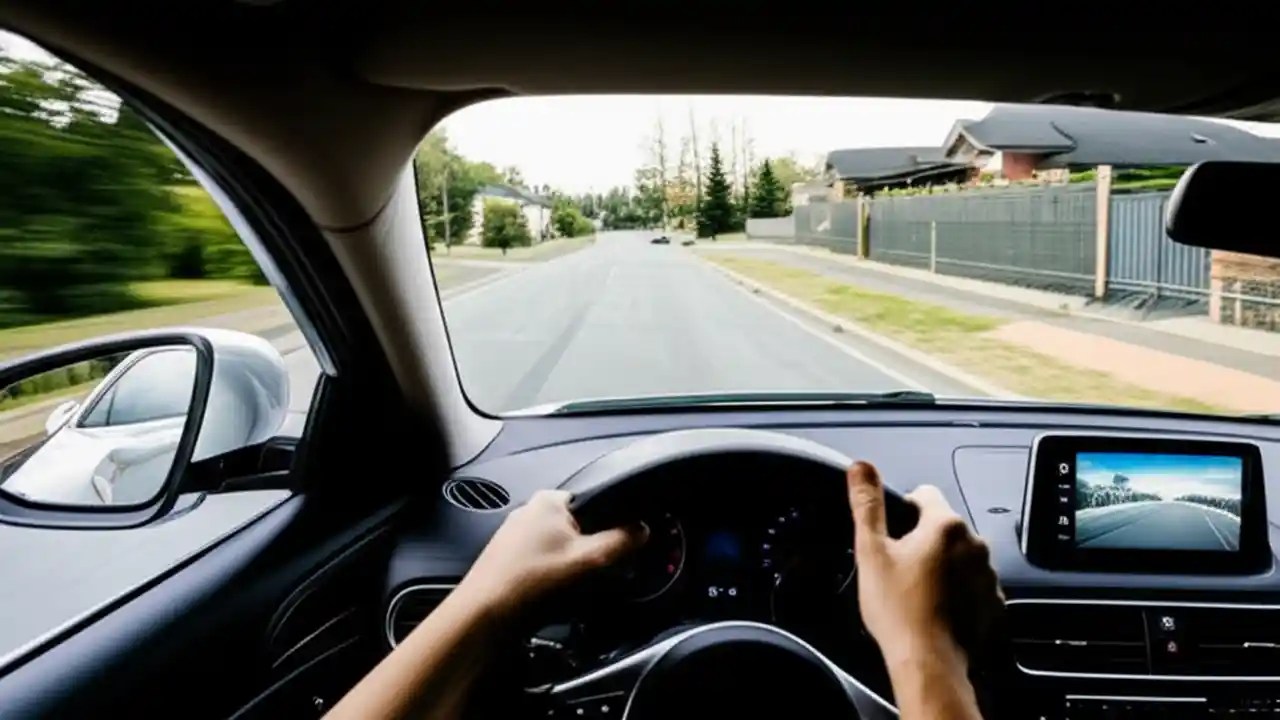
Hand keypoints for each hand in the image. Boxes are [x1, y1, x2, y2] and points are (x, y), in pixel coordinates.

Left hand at [459, 490, 647, 617]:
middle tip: (599, 574)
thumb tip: (643, 529)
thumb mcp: (590, 561)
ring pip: (562, 549)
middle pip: (581, 528)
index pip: (597, 502)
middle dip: (593, 551)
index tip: (624, 549)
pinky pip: (544, 563)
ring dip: (573, 568)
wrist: (483, 617)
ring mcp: (515, 535)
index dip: (615, 526)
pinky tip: (554, 595)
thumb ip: (622, 541)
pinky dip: (554, 577)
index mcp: (549, 499)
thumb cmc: (534, 581)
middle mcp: (530, 511)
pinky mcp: (508, 559)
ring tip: (572, 588)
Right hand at [847, 462, 1002, 668]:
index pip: (924, 494)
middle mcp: (975, 544)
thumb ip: (867, 505)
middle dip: (922, 540)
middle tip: (898, 568)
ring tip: (917, 592)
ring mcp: (988, 575)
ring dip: (942, 565)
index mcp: (945, 524)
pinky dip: (958, 591)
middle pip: (943, 526)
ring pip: (959, 556)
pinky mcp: (994, 603)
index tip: (890, 537)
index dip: (902, 510)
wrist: (928, 663)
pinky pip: (973, 585)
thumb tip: (861, 467)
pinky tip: (936, 609)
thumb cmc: (898, 609)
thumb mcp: (871, 551)